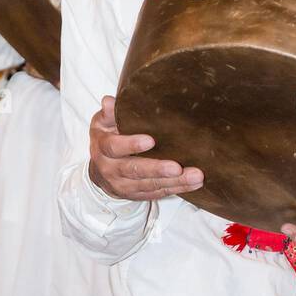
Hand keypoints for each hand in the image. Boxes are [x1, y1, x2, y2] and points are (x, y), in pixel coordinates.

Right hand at [87, 95, 202, 200]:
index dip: (131, 144)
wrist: (100, 172)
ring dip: (174, 182)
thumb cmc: (107, 139)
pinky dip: (177, 188)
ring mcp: (124, 185)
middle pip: (135, 171)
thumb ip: (109, 114)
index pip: (114, 147)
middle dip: (157, 169)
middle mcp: (111, 170)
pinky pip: (158, 192)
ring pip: (150, 185)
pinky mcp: (137, 195)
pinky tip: (194, 183)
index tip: (151, 140)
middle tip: (177, 167)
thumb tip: (109, 101)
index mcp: (102, 148)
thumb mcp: (103, 124)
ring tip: (195, 175)